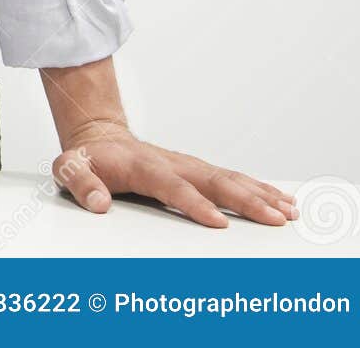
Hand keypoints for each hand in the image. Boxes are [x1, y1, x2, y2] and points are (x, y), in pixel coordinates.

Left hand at [51, 121, 299, 227]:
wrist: (99, 137)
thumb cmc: (87, 158)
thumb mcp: (69, 168)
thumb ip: (80, 183)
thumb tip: (98, 203)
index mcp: (143, 165)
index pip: (173, 186)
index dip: (195, 204)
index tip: (218, 223)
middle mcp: (172, 163)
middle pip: (214, 181)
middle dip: (246, 200)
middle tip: (276, 219)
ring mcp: (187, 165)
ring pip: (229, 179)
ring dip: (260, 195)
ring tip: (290, 212)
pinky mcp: (197, 170)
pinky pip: (231, 179)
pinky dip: (259, 189)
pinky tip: (281, 201)